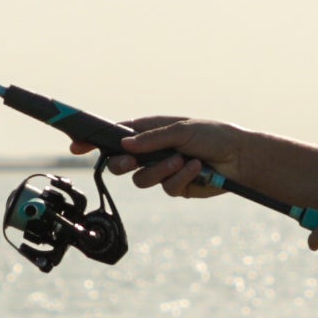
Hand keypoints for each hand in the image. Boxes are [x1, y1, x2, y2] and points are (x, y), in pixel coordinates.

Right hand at [102, 116, 250, 197]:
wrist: (240, 158)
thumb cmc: (213, 135)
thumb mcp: (182, 130)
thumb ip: (153, 138)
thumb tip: (125, 144)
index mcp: (150, 131)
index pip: (116, 135)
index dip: (95, 141)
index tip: (77, 145)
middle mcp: (152, 152)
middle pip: (120, 164)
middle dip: (122, 165)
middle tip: (129, 163)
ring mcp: (162, 171)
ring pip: (141, 180)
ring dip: (160, 170)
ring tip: (182, 160)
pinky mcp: (175, 187)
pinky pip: (166, 188)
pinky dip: (180, 178)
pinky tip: (196, 168)